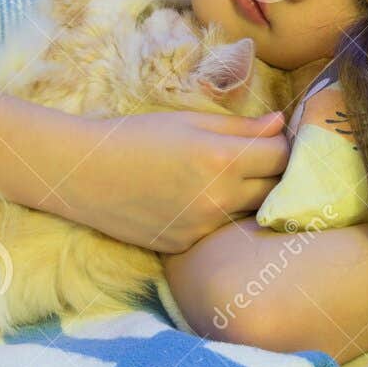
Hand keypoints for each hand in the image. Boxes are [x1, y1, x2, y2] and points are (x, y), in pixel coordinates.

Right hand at [60, 111, 291, 253]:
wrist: (83, 175)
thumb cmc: (134, 137)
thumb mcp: (189, 121)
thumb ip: (240, 127)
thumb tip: (280, 125)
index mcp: (221, 159)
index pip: (282, 157)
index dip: (284, 146)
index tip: (275, 141)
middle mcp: (217, 198)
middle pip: (276, 190)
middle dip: (275, 174)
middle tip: (262, 161)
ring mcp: (203, 227)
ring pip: (252, 215)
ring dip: (252, 198)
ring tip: (233, 180)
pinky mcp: (187, 245)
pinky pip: (221, 231)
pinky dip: (222, 216)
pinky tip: (202, 200)